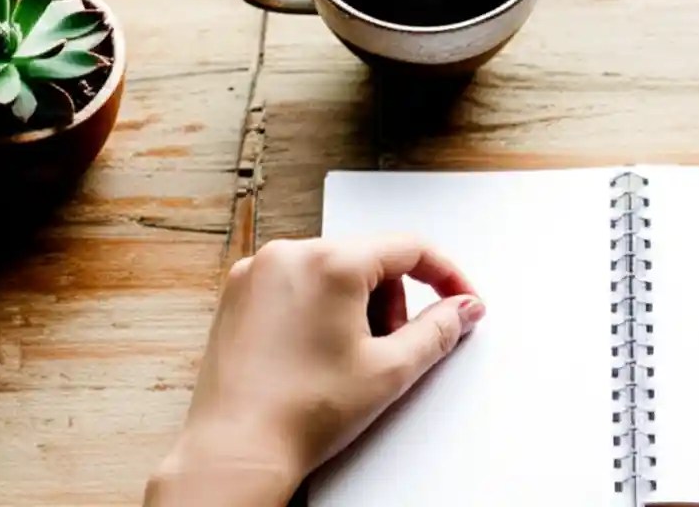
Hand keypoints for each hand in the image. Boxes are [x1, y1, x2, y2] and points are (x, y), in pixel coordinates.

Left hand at [144, 237, 484, 506]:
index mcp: (330, 263)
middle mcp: (288, 255)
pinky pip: (298, 283)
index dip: (445, 274)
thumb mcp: (390, 370)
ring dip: (356, 306)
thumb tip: (462, 308)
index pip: (409, 247)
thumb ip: (438, 330)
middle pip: (370, 260)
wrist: (236, 451)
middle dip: (391, 302)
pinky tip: (316, 353)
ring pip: (334, 270)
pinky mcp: (238, 293)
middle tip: (387, 351)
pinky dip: (319, 308)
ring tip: (346, 358)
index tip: (459, 299)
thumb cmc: (299, 414)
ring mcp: (257, 272)